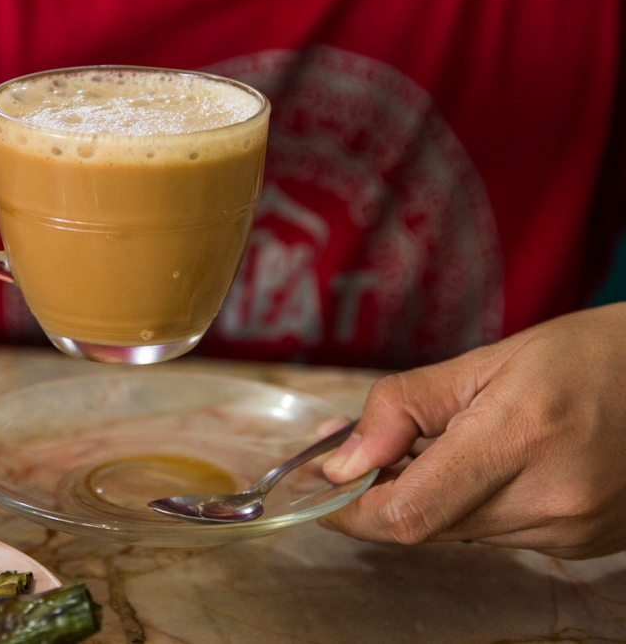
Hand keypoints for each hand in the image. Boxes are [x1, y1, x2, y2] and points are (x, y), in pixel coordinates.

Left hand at [320, 302, 625, 558]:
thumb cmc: (579, 356)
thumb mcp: (480, 363)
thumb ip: (401, 409)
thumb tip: (341, 460)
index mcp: (518, 438)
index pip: (408, 512)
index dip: (350, 511)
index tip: (317, 489)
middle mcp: (549, 498)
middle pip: (428, 526)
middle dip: (382, 496)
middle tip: (366, 455)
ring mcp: (571, 530)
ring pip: (459, 533)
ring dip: (428, 500)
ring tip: (438, 448)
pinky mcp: (584, 544)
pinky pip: (498, 535)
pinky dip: (471, 507)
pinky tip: (483, 468)